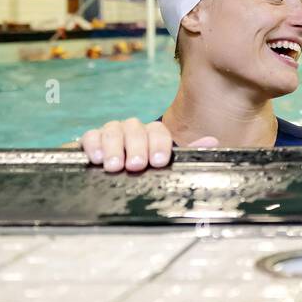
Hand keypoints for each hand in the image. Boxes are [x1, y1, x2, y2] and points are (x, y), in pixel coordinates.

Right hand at [78, 118, 216, 172]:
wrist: (123, 173)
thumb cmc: (150, 169)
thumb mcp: (170, 163)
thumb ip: (191, 152)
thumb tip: (212, 140)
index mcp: (153, 134)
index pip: (158, 131)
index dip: (159, 144)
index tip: (158, 161)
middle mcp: (133, 130)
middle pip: (134, 128)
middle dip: (136, 146)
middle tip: (136, 165)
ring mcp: (112, 133)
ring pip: (112, 130)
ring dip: (113, 147)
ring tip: (114, 166)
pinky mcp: (92, 141)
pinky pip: (90, 136)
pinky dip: (93, 144)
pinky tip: (96, 158)